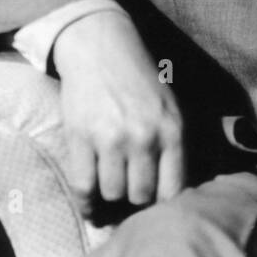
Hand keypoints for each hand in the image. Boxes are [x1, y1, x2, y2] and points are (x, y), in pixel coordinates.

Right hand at [52, 9, 184, 210]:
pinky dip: (85, 202)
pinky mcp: (81, 138)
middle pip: (141, 196)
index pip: (174, 190)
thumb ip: (174, 147)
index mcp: (172, 130)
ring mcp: (111, 138)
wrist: (101, 47)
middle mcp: (144, 137)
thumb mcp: (170, 107)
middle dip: (135, 199)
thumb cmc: (139, 80)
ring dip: (110, 194)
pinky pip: (84, 187)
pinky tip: (89, 203)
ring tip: (110, 185)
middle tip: (128, 194)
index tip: (156, 209)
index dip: (163, 206)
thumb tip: (174, 196)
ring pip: (112, 193)